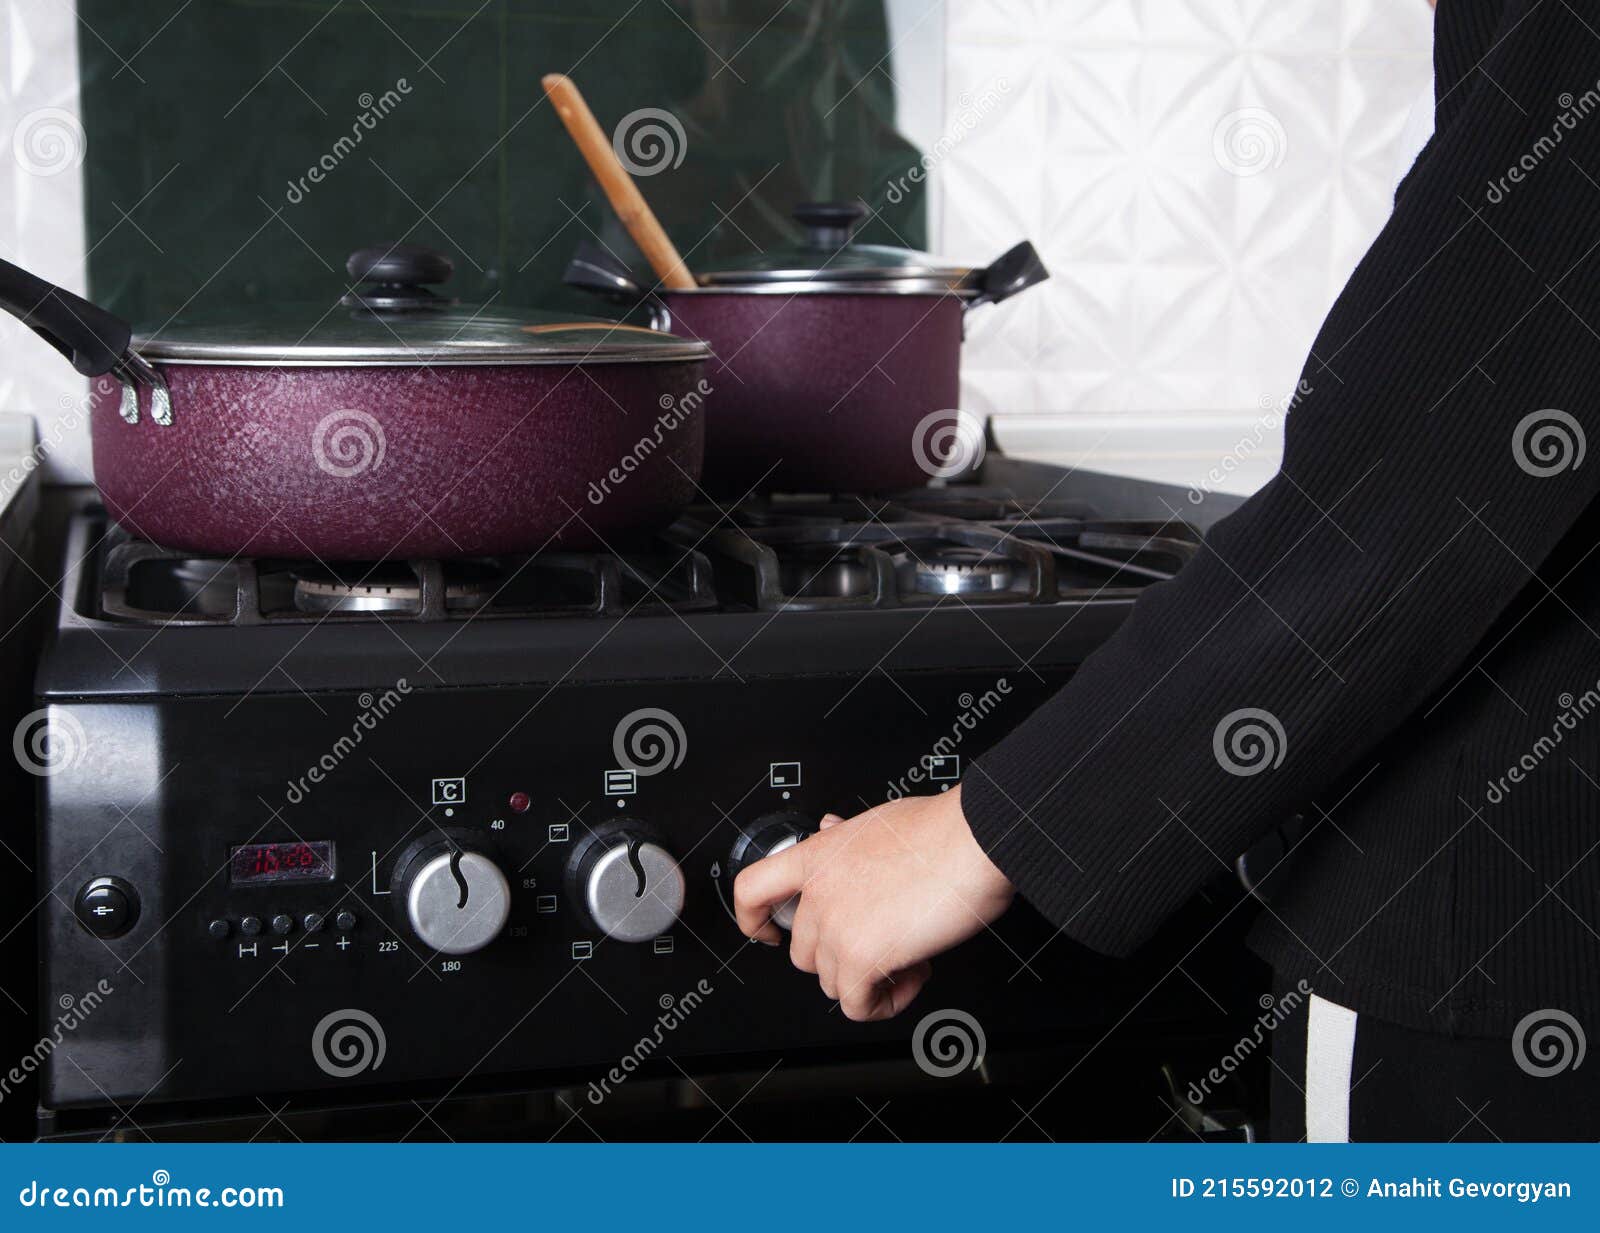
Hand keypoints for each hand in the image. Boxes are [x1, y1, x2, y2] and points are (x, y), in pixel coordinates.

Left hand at [732, 786, 1013, 1020]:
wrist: (972, 840)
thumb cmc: (941, 830)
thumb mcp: (876, 821)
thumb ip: (845, 834)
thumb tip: (830, 827)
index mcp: (818, 855)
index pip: (752, 891)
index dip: (754, 920)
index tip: (767, 933)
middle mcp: (819, 891)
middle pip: (803, 951)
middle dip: (844, 955)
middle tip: (885, 941)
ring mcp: (836, 926)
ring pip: (831, 981)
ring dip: (870, 978)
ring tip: (910, 954)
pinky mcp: (860, 957)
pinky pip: (855, 1005)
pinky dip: (884, 1003)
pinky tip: (911, 976)